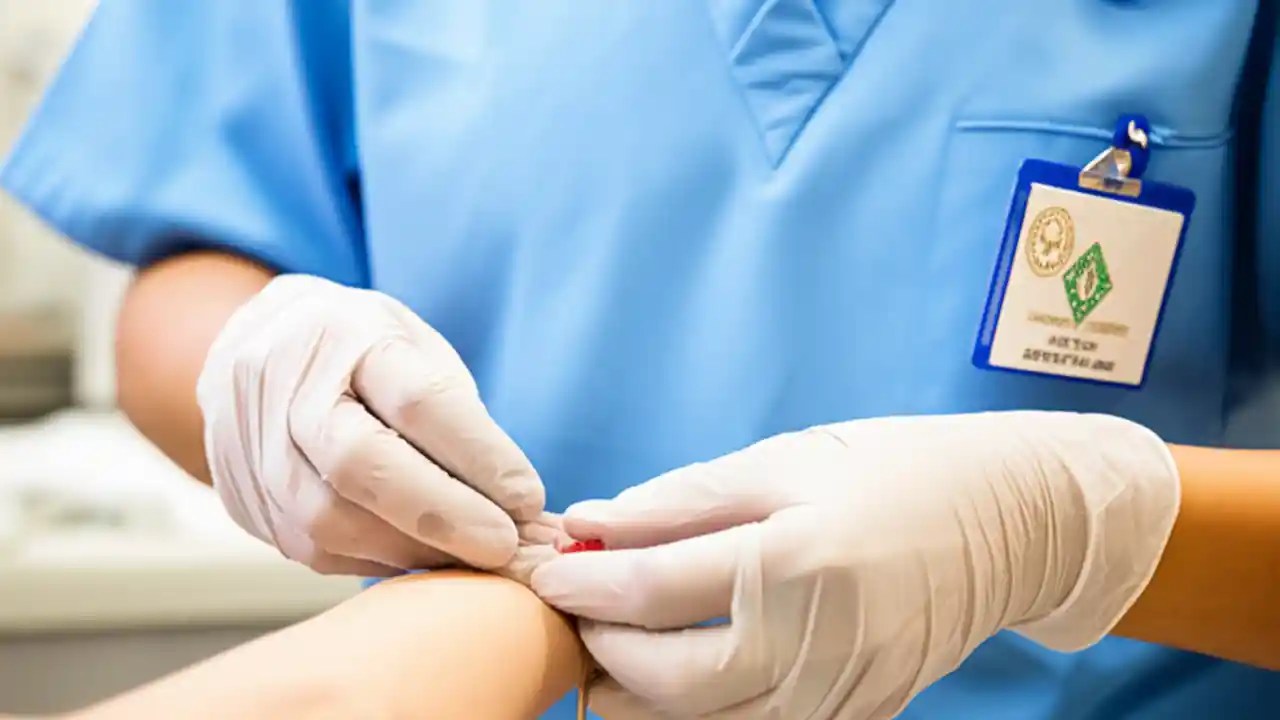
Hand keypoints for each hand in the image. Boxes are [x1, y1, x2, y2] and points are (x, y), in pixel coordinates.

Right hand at [197, 275, 543, 575]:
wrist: (254, 342)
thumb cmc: (360, 349)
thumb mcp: (414, 348)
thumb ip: (457, 416)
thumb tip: (514, 503)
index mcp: (345, 333)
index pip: (417, 400)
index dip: (479, 456)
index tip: (528, 498)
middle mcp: (285, 383)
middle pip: (360, 463)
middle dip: (441, 514)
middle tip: (501, 545)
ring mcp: (249, 441)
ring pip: (327, 519)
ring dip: (410, 548)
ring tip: (467, 555)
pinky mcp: (238, 494)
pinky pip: (309, 547)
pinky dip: (373, 558)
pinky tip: (416, 552)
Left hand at [533, 412, 1178, 718]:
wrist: (1009, 523)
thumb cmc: (893, 472)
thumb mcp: (783, 461)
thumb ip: (680, 501)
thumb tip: (590, 524)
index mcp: (794, 560)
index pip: (654, 591)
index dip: (585, 584)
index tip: (547, 569)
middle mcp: (815, 644)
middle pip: (667, 680)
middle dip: (602, 649)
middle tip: (574, 611)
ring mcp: (839, 695)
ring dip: (637, 694)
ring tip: (610, 647)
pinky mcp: (855, 717)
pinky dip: (698, 711)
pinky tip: (676, 671)